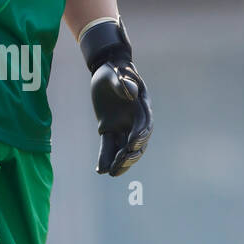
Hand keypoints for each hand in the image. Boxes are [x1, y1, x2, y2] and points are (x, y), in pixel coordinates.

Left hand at [79, 17, 152, 176]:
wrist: (106, 70)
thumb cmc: (115, 70)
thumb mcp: (117, 74)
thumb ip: (124, 83)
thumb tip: (131, 92)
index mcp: (141, 107)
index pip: (143, 125)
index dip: (139, 135)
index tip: (132, 144)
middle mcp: (134, 120)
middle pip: (136, 142)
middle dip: (130, 155)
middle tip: (120, 163)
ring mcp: (122, 126)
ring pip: (123, 149)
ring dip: (119, 162)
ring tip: (111, 173)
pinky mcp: (108, 128)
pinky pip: (108, 146)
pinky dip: (105, 158)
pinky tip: (100, 170)